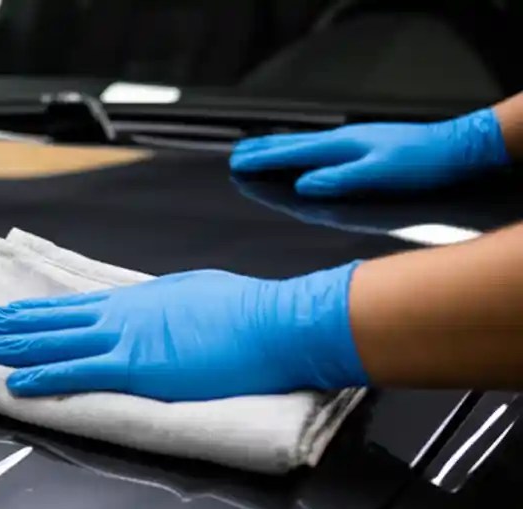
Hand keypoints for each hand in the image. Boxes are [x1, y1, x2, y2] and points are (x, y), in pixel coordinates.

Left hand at [0, 265, 367, 401]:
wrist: (273, 323)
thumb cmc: (248, 312)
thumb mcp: (195, 296)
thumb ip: (165, 307)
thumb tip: (155, 312)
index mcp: (139, 300)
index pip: (77, 306)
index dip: (41, 311)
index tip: (15, 311)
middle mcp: (123, 316)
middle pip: (57, 321)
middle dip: (16, 326)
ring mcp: (126, 341)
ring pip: (56, 344)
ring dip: (16, 349)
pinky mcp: (135, 368)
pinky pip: (77, 374)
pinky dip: (43, 378)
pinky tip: (16, 382)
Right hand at [230, 108, 508, 197]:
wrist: (454, 149)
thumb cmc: (419, 165)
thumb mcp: (378, 175)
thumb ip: (338, 180)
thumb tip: (303, 185)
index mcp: (340, 148)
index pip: (292, 155)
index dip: (263, 161)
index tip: (238, 164)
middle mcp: (342, 141)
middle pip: (293, 145)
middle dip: (262, 151)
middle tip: (237, 155)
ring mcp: (352, 141)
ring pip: (305, 144)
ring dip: (278, 149)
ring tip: (259, 151)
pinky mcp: (362, 145)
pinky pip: (319, 148)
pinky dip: (300, 151)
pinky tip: (302, 156)